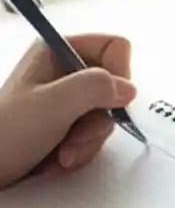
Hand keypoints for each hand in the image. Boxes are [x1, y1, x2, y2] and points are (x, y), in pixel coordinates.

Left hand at [0, 35, 135, 188]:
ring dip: (88, 142)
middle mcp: (63, 71)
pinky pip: (94, 135)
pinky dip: (81, 151)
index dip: (118, 75)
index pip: (114, 48)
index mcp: (57, 51)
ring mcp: (65, 99)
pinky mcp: (64, 124)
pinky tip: (57, 159)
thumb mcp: (53, 105)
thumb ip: (95, 88)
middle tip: (74, 138)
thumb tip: (129, 89)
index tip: (104, 101)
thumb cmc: (5, 134)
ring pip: (106, 116)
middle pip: (114, 88)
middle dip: (97, 121)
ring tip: (61, 155)